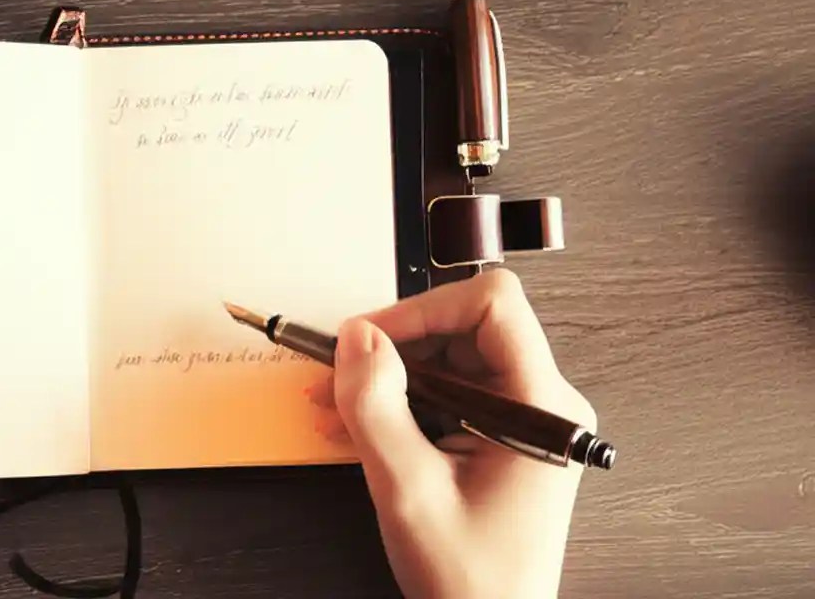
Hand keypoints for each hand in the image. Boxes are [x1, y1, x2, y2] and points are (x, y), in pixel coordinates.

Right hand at [309, 269, 595, 598]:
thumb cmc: (470, 582)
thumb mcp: (409, 491)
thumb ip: (377, 407)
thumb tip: (355, 339)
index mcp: (542, 407)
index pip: (491, 306)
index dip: (422, 309)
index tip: (368, 339)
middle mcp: (542, 404)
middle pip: (463, 330)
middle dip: (393, 345)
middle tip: (336, 372)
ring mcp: (523, 421)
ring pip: (448, 361)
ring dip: (388, 376)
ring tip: (334, 404)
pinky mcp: (501, 438)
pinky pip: (447, 395)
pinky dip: (399, 402)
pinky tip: (356, 425)